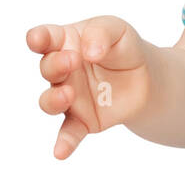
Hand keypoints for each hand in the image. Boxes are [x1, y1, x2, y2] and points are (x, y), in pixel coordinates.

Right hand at [26, 16, 151, 159]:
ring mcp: (69, 96)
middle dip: (55, 65)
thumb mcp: (118, 30)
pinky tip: (60, 153)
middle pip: (47, 68)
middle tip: (73, 61)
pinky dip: (64, 142)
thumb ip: (101, 33)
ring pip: (50, 101)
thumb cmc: (124, 48)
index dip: (38, 38)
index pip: (44, 38)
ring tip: (68, 95)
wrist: (147, 79)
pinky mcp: (82, 120)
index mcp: (65, 42)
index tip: (37, 40)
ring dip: (54, 99)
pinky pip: (68, 133)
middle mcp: (61, 71)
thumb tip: (89, 52)